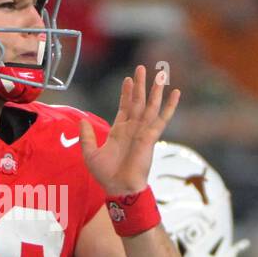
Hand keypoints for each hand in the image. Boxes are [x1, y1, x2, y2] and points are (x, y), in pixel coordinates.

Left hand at [79, 65, 179, 194]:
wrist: (118, 188)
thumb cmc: (106, 175)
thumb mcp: (90, 153)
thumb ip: (86, 136)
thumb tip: (81, 120)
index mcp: (119, 130)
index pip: (125, 107)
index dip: (126, 93)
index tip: (128, 79)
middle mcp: (132, 128)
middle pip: (137, 101)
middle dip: (139, 85)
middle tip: (141, 68)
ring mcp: (142, 131)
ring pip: (150, 105)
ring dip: (155, 90)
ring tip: (160, 74)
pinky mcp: (151, 137)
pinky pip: (162, 118)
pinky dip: (170, 106)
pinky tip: (176, 93)